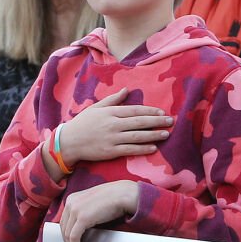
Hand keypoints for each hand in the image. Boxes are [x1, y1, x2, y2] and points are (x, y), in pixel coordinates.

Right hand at [55, 90, 172, 167]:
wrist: (69, 141)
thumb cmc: (83, 123)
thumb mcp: (97, 108)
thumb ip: (113, 99)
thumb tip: (126, 90)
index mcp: (111, 112)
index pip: (135, 110)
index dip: (150, 111)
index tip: (162, 112)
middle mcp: (113, 124)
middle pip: (139, 122)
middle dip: (156, 121)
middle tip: (170, 121)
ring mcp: (112, 138)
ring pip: (137, 136)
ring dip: (153, 135)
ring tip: (166, 134)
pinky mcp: (110, 151)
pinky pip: (130, 150)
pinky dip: (142, 149)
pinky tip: (153, 147)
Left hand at [60, 181, 141, 241]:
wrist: (122, 194)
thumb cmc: (112, 198)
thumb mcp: (91, 202)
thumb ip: (83, 210)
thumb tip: (80, 226)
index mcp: (71, 198)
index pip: (64, 221)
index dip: (66, 235)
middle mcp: (71, 203)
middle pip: (64, 228)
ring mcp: (75, 210)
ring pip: (67, 235)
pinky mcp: (82, 218)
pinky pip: (74, 237)